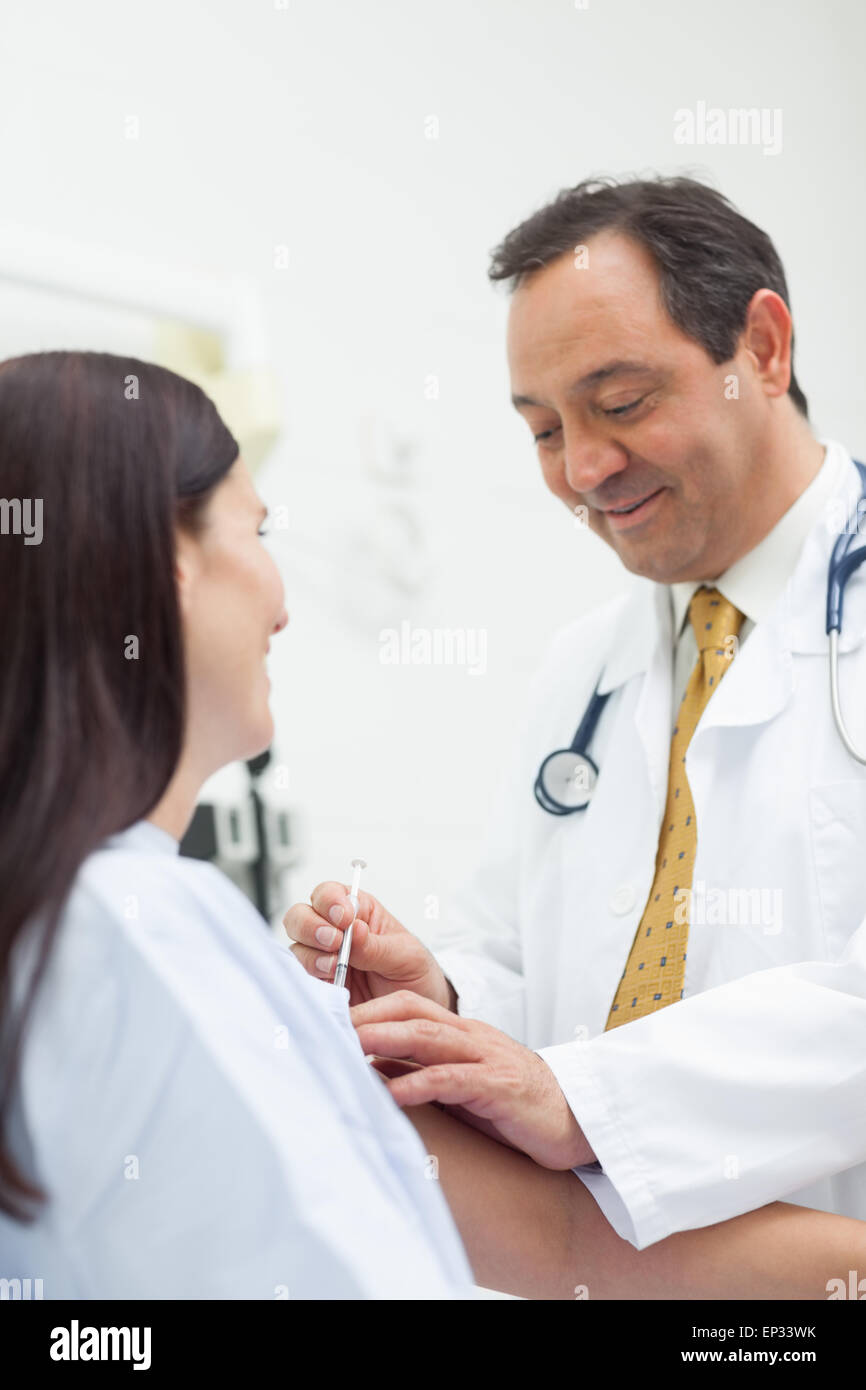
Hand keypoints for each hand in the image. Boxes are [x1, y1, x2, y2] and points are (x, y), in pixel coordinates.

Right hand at [283, 885, 455, 1009]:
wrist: (411, 1016)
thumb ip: (378, 945)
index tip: (345, 918)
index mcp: (358, 912)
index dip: (331, 901)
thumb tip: (355, 930)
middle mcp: (334, 932)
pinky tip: (330, 984)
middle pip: (301, 915)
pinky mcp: (317, 985)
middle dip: (312, 926)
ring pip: (296, 946)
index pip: (330, 893)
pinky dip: (309, 979)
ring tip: (335, 967)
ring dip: (311, 954)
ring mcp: (322, 959)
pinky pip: (300, 978)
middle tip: (334, 942)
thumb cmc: (413, 975)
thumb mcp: (406, 956)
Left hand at [350, 990, 594, 1169]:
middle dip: (369, 1018)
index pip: (410, 1005)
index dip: (371, 1009)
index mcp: (463, 1034)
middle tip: (329, 1029)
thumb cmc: (516, 1106)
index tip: (332, 1021)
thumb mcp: (466, 1084)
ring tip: (350, 1048)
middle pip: (413, 1013)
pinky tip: (392, 1095)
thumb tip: (374, 1071)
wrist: (578, 1120)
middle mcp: (473, 1038)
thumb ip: (426, 1072)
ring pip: (430, 1038)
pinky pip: (454, 1081)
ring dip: (386, 1040)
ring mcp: (488, 1059)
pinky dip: (419, 1085)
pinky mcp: (500, 1087)